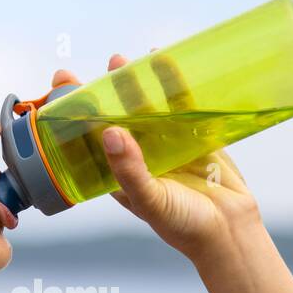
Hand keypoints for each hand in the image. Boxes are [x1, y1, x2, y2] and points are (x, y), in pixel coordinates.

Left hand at [50, 50, 261, 259]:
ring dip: (136, 84)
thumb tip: (109, 133)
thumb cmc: (184, 226)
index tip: (61, 86)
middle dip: (105, 91)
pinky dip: (172, 84)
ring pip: (147, 108)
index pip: (89, 139)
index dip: (74, 114)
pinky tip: (164, 61)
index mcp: (119, 174)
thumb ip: (129, 170)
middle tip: (96, 67)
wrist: (231, 232)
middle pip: (117, 117)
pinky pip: (181, 106)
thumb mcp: (150, 200)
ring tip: (124, 60)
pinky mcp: (194, 138)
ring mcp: (166, 146)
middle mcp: (140, 156)